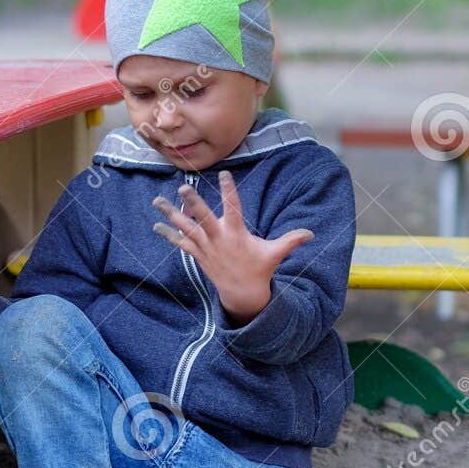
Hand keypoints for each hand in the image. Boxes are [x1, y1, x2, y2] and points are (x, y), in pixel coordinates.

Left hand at [152, 169, 312, 324]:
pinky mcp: (199, 256)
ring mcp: (206, 248)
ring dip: (171, 215)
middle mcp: (219, 239)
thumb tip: (311, 234)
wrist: (243, 294)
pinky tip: (156, 225)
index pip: (233, 208)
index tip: (225, 173)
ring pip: (186, 228)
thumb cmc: (260, 269)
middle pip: (203, 218)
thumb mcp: (275, 253)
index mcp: (237, 234)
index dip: (230, 190)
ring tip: (157, 201)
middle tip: (182, 188)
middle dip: (193, 203)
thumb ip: (291, 241)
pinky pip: (182, 244)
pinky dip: (169, 235)